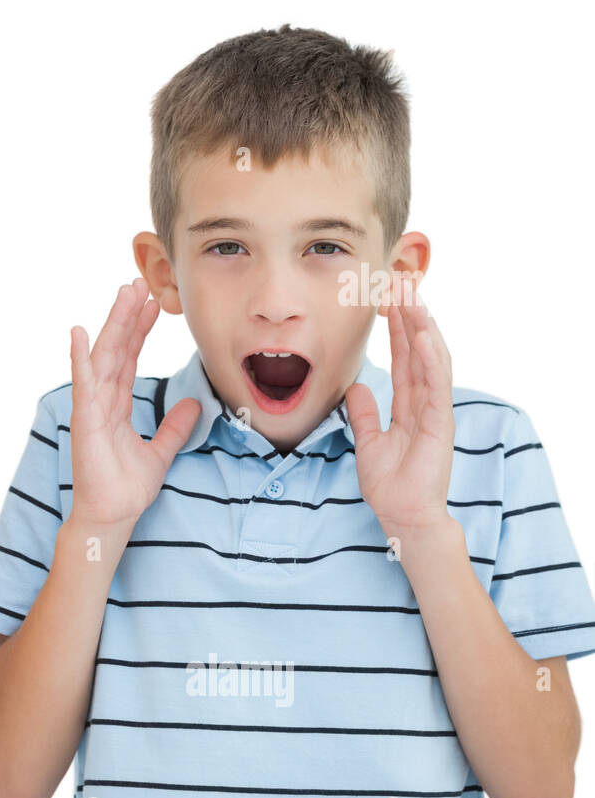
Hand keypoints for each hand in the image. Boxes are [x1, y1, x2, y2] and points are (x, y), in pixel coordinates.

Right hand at [68, 279, 200, 527]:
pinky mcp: (86, 421)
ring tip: (124, 294)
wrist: (112, 516)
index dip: (140, 331)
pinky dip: (80, 358)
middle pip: (116, 349)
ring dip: (113, 324)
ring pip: (103, 357)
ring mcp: (91, 408)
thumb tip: (195, 405)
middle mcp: (101, 401)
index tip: (154, 305)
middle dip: (128, 316)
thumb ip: (175, 428)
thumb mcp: (160, 452)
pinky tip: (79, 332)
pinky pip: (84, 384)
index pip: (128, 359)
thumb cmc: (126, 488)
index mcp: (115, 406)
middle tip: (140, 284)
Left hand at [346, 295, 455, 542]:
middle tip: (401, 282)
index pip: (404, 358)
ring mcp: (436, 410)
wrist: (403, 515)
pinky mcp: (441, 422)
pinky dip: (432, 356)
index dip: (397, 329)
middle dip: (410, 316)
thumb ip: (365, 413)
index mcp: (410, 405)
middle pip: (419, 350)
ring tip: (412, 296)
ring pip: (431, 359)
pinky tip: (425, 333)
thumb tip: (356, 387)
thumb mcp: (368, 441)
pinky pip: (437, 383)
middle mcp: (426, 402)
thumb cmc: (390, 484)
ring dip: (422, 326)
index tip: (388, 299)